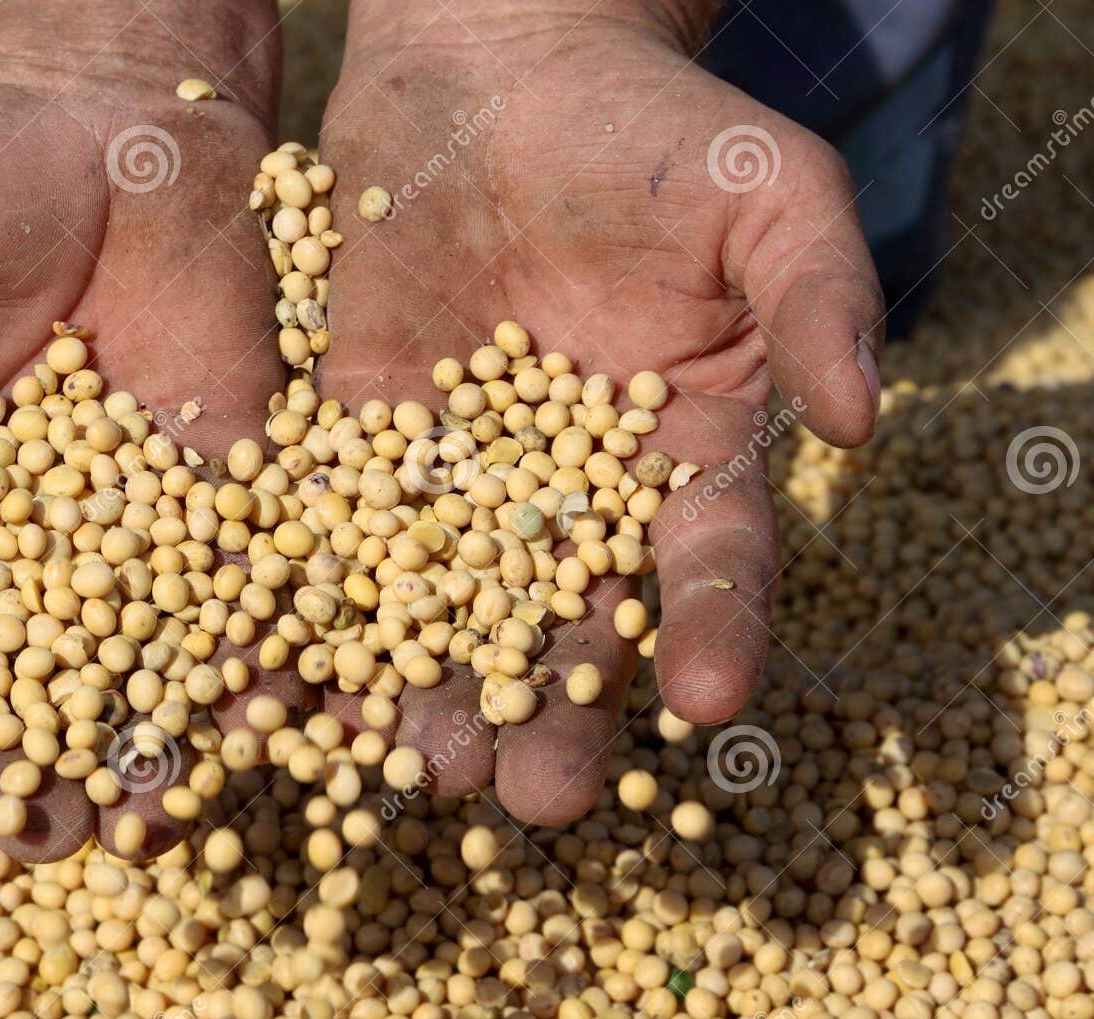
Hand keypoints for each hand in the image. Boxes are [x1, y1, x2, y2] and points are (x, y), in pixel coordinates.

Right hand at [0, 2, 288, 862]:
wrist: (100, 128)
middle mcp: (32, 551)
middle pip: (28, 679)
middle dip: (34, 763)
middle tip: (43, 840)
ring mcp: (141, 533)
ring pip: (146, 663)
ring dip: (152, 747)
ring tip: (158, 825)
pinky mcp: (238, 497)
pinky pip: (256, 591)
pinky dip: (268, 657)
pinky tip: (275, 721)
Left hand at [317, 0, 883, 823]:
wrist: (491, 77)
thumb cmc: (648, 130)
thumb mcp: (764, 194)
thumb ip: (820, 298)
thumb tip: (862, 425)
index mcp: (681, 456)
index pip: (709, 560)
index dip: (714, 627)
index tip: (709, 699)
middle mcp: (568, 501)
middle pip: (569, 625)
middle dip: (558, 715)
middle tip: (539, 800)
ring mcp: (456, 489)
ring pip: (448, 613)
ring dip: (433, 697)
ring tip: (420, 772)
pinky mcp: (356, 458)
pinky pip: (337, 549)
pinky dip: (318, 618)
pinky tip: (299, 689)